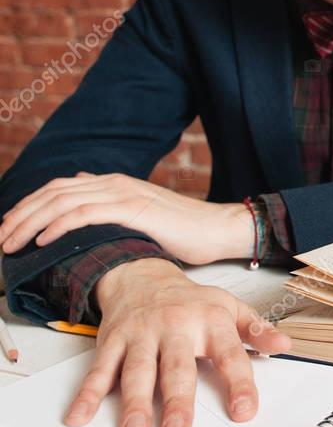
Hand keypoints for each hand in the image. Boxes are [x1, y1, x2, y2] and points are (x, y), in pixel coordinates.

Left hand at [0, 172, 253, 263]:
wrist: (217, 229)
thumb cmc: (185, 230)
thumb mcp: (143, 215)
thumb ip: (114, 207)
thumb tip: (85, 198)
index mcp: (114, 183)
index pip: (58, 188)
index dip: (28, 207)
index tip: (8, 229)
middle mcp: (114, 183)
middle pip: (52, 192)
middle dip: (19, 215)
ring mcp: (123, 194)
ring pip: (62, 201)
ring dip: (30, 223)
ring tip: (11, 244)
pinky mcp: (132, 209)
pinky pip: (85, 213)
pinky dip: (58, 226)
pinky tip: (44, 241)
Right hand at [63, 257, 291, 426]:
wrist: (143, 275)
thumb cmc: (190, 300)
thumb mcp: (229, 308)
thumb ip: (256, 329)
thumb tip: (284, 345)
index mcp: (209, 320)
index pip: (229, 355)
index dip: (239, 383)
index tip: (245, 410)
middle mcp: (175, 326)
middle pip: (177, 367)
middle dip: (177, 401)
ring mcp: (142, 334)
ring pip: (138, 370)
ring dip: (134, 402)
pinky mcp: (113, 341)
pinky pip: (100, 369)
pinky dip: (88, 393)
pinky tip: (82, 415)